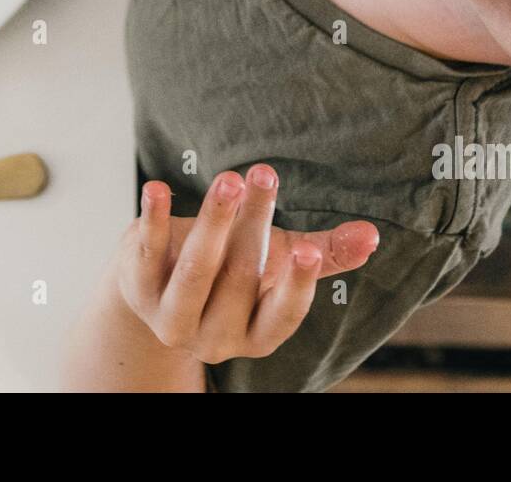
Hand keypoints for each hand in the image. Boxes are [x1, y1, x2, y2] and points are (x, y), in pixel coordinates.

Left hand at [115, 165, 380, 365]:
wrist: (161, 281)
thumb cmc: (233, 268)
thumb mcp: (278, 263)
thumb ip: (324, 253)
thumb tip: (372, 235)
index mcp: (256, 334)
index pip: (281, 316)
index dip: (296, 286)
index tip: (306, 252)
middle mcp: (214, 336)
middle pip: (239, 278)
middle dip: (252, 222)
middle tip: (264, 174)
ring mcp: (172, 317)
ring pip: (195, 271)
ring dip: (213, 221)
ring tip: (228, 179)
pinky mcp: (138, 289)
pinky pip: (145, 254)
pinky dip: (153, 219)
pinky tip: (157, 188)